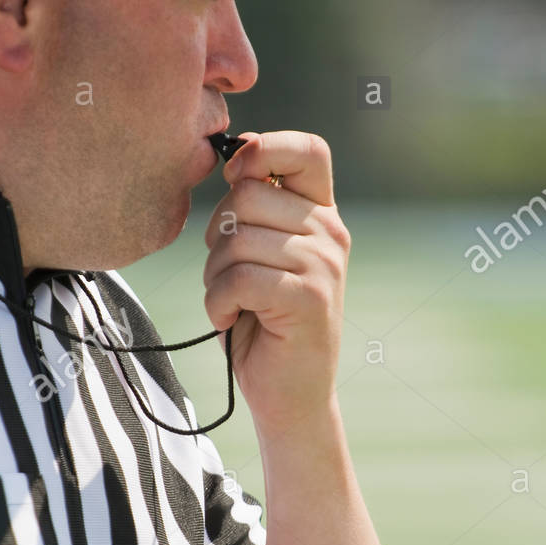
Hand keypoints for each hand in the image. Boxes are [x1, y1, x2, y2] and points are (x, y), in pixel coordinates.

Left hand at [203, 130, 350, 435]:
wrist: (289, 396)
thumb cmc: (261, 323)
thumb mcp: (257, 255)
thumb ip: (252, 208)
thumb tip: (234, 155)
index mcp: (321, 215)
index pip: (308, 150)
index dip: (265, 148)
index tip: (235, 175)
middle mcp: (331, 233)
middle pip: (249, 193)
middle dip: (217, 235)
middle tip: (227, 275)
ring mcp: (325, 265)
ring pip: (237, 238)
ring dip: (214, 276)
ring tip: (231, 302)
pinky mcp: (310, 299)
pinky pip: (237, 278)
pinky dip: (216, 303)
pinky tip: (229, 320)